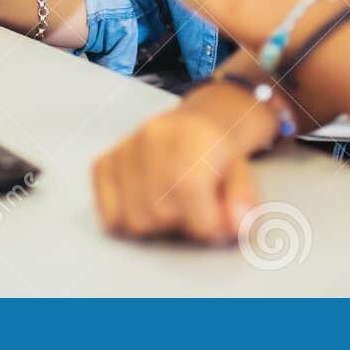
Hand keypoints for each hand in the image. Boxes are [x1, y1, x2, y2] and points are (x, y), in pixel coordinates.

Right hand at [92, 85, 274, 242]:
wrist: (201, 122)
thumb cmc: (221, 153)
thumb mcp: (244, 174)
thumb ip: (243, 200)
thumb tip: (235, 224)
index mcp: (192, 136)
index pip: (188, 191)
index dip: (206, 223)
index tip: (215, 225)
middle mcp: (152, 137)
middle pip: (157, 213)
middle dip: (180, 224)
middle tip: (193, 210)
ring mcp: (125, 148)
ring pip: (132, 220)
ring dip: (156, 226)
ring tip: (172, 207)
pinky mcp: (105, 162)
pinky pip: (108, 214)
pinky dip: (127, 221)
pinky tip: (147, 207)